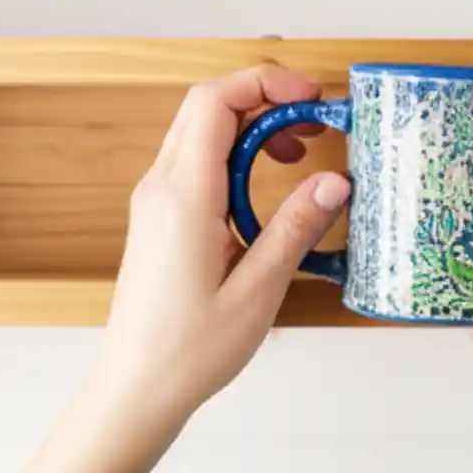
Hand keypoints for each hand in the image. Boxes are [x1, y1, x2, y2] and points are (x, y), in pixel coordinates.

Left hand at [6, 66, 350, 472]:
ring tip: (302, 153)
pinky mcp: (160, 218)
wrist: (135, 390)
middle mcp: (161, 188)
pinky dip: (237, 155)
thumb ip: (297, 228)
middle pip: (208, 106)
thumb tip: (337, 181)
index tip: (314, 98)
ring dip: (254, 128)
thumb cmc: (187, 351)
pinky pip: (197, 162)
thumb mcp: (257, 291)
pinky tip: (270, 186)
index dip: (266, 82)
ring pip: (202, 131)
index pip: (215, 101)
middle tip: (318, 120)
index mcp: (183, 196)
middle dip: (267, 98)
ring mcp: (155, 201)